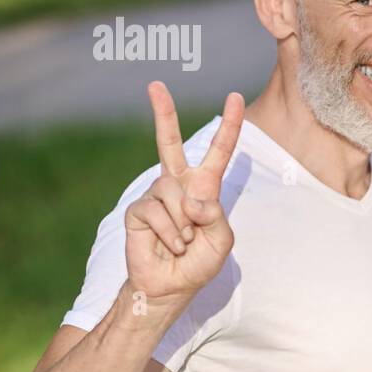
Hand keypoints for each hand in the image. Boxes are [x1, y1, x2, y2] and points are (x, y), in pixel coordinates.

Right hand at [124, 82, 243, 307]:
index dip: (228, 125)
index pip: (219, 151)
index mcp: (205, 188)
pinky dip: (168, 232)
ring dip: (183, 223)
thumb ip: (215, 218)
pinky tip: (169, 244)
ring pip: (174, 192)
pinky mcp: (137, 209)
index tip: (233, 97)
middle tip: (155, 85)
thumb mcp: (221, 242)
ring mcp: (156, 194)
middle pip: (170, 143)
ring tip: (183, 241)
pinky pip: (157, 211)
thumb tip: (194, 198)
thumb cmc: (198, 263)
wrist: (169, 286)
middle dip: (163, 113)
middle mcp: (179, 185)